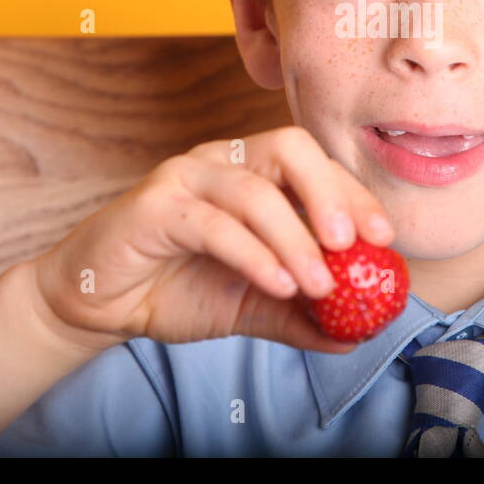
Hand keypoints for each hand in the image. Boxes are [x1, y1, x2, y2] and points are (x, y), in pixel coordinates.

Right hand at [31, 126, 394, 354]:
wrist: (99, 304)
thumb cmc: (178, 288)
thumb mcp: (253, 306)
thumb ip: (302, 316)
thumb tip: (357, 336)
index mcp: (253, 171)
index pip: (315, 163)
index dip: (353, 193)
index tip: (384, 236)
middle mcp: (223, 161)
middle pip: (291, 147)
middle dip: (331, 192)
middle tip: (354, 245)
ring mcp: (186, 176)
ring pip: (255, 190)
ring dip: (296, 239)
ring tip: (320, 286)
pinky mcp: (155, 205)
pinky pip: (214, 223)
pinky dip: (254, 254)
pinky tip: (278, 284)